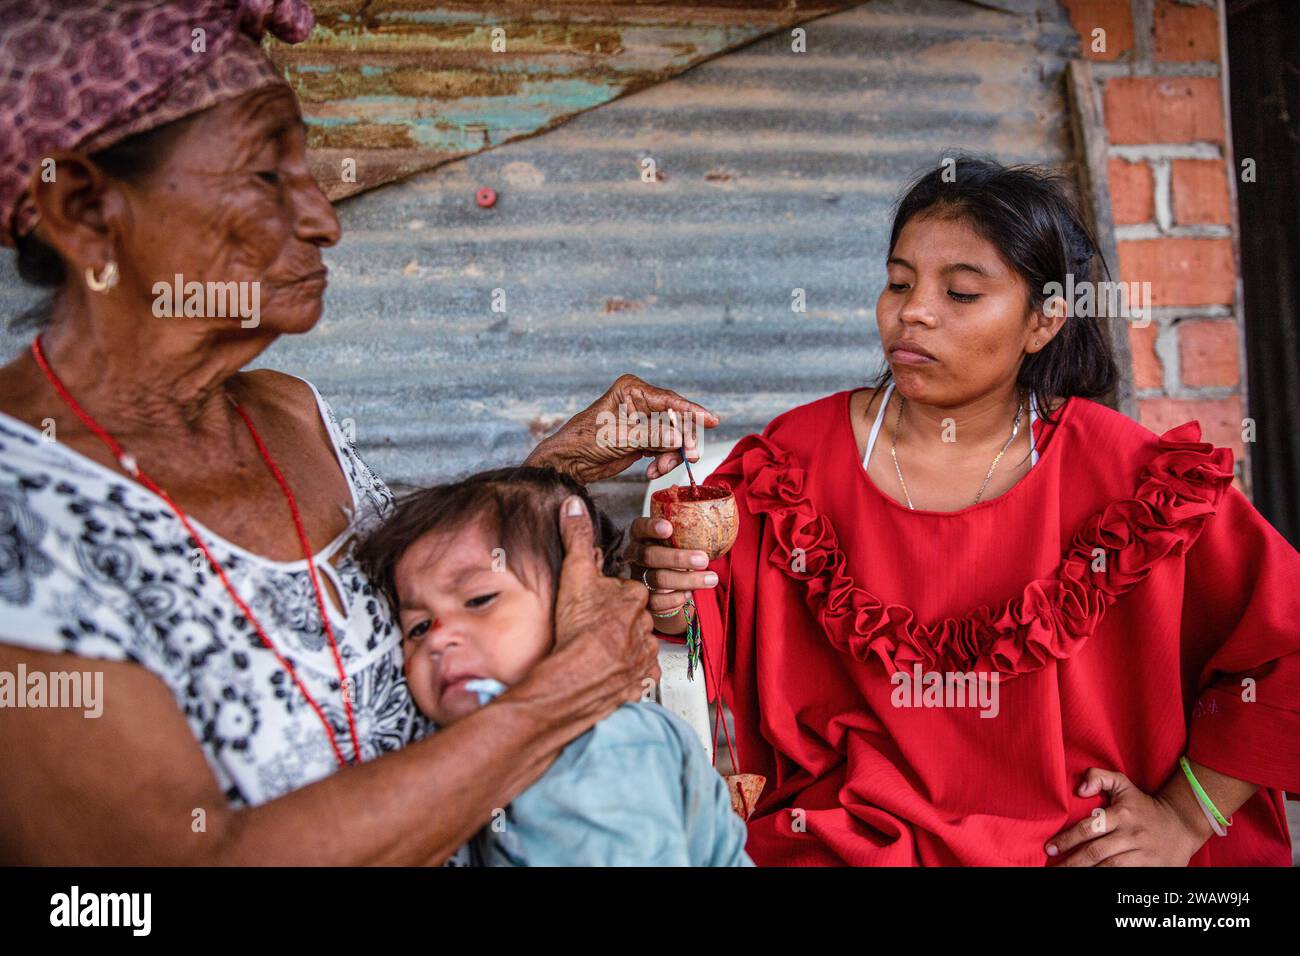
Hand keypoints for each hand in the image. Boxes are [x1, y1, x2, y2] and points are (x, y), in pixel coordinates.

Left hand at [524, 374, 719, 483]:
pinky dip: (661, 462)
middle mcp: (640, 403)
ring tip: (658, 469)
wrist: (568, 462)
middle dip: (681, 441)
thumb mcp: (621, 437)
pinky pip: (663, 450)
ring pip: (671, 438)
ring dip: (669, 456)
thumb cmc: (585, 440)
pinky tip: (651, 471)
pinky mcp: (642, 440)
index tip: (712, 420)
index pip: (670, 400)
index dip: (693, 411)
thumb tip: (679, 438)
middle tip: (689, 457)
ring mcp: (642, 422)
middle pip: (675, 421)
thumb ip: (653, 436)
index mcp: (632, 390)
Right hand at [547, 496, 660, 713]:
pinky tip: (612, 672)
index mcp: (634, 598)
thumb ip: (577, 537)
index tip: (595, 603)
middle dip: (619, 622)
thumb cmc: (579, 626)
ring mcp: (645, 655)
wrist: (578, 675)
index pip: (628, 591)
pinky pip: (640, 674)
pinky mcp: (641, 681)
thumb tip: (574, 504)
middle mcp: (645, 625)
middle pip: (634, 618)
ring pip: (638, 646)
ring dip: (624, 648)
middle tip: (595, 629)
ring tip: (600, 652)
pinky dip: (628, 673)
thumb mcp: (575, 572)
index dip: (610, 596)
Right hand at [624, 516, 718, 632]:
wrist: (668, 586)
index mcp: (642, 537)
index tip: (669, 528)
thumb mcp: (680, 541)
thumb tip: (729, 517)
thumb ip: (691, 533)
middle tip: (703, 560)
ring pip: (658, 579)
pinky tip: (690, 594)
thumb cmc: (678, 555)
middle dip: (678, 558)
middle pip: (649, 555)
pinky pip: (657, 602)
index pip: (639, 528)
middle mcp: (635, 556)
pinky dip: (676, 598)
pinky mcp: (644, 599)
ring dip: (687, 580)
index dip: (651, 527)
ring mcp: (637, 578)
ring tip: (711, 579)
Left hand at [1046, 768, 1209, 865]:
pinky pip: (1124, 875)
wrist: (1182, 824)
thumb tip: (1079, 789)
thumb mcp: (1123, 784)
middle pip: (1095, 852)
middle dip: (1072, 862)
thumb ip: (1099, 777)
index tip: (1050, 848)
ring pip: (1109, 867)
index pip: (1088, 829)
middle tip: (1054, 867)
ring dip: (1086, 872)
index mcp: (1122, 814)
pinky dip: (1106, 878)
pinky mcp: (1152, 868)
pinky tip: (1091, 879)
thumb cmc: (1144, 805)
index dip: (1067, 840)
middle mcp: (1132, 835)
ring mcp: (1143, 854)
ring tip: (1068, 875)